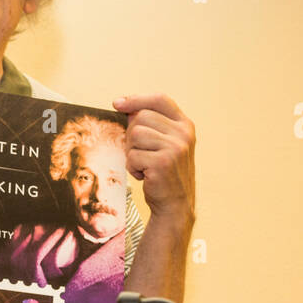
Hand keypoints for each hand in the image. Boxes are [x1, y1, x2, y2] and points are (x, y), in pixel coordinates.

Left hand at [113, 94, 195, 227]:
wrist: (174, 204)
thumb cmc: (165, 173)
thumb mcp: (165, 143)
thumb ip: (151, 124)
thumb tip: (122, 104)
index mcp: (185, 125)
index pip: (160, 99)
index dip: (137, 99)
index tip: (117, 103)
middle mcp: (183, 134)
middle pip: (141, 117)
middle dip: (132, 135)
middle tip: (140, 152)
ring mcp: (175, 147)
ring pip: (134, 135)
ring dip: (132, 152)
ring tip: (144, 164)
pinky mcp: (162, 162)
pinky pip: (132, 156)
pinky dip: (133, 167)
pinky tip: (145, 175)